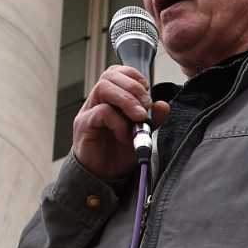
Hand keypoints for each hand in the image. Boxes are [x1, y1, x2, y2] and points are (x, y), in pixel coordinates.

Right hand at [69, 65, 169, 179]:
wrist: (104, 175)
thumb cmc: (119, 152)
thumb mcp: (141, 133)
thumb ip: (152, 119)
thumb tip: (163, 105)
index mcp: (110, 98)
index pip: (118, 72)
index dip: (135, 78)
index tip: (148, 94)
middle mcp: (97, 100)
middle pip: (110, 75)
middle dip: (133, 87)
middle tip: (146, 107)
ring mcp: (88, 111)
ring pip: (104, 88)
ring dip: (127, 100)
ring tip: (139, 117)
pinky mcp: (84, 125)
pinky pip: (101, 112)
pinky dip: (118, 121)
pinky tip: (125, 134)